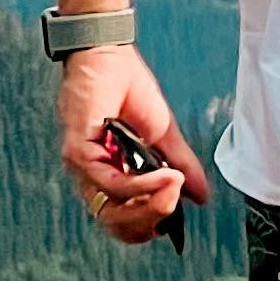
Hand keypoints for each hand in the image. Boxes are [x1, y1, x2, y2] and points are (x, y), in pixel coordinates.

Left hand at [57, 43, 210, 246]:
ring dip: (150, 204)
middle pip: (119, 226)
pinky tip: (163, 175)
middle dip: (153, 221)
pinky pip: (110, 182)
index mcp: (111, 178)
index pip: (126, 222)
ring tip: (175, 187)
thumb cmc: (128, 88)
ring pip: (112, 211)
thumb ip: (182, 166)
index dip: (152, 223)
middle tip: (178, 201)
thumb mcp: (164, 134)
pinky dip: (141, 184)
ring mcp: (83, 167)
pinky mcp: (78, 152)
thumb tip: (201, 196)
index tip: (178, 206)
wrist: (109, 54)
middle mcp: (93, 179)